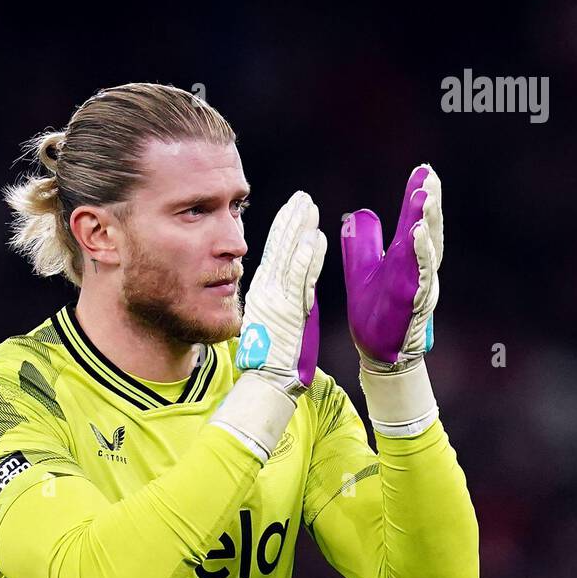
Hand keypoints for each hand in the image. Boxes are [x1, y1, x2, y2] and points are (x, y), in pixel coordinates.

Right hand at [235, 190, 326, 397]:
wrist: (268, 379)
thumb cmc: (273, 356)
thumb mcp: (273, 321)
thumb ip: (280, 301)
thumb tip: (287, 289)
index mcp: (263, 291)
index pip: (273, 252)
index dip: (284, 228)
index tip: (293, 208)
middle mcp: (267, 290)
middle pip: (279, 247)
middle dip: (291, 220)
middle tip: (303, 197)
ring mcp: (277, 299)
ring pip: (289, 257)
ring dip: (300, 230)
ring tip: (310, 208)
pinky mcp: (290, 310)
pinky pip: (299, 279)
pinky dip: (306, 258)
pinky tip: (313, 239)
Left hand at [341, 164, 442, 369]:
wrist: (376, 352)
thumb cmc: (375, 312)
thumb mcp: (363, 270)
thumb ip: (362, 244)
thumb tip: (357, 215)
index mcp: (405, 258)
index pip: (413, 221)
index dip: (418, 196)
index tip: (422, 169)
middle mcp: (417, 269)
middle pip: (428, 230)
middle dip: (429, 202)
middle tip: (429, 174)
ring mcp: (419, 286)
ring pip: (428, 250)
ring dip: (427, 223)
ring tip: (425, 197)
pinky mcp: (414, 304)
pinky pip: (421, 277)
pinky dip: (421, 255)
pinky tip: (417, 234)